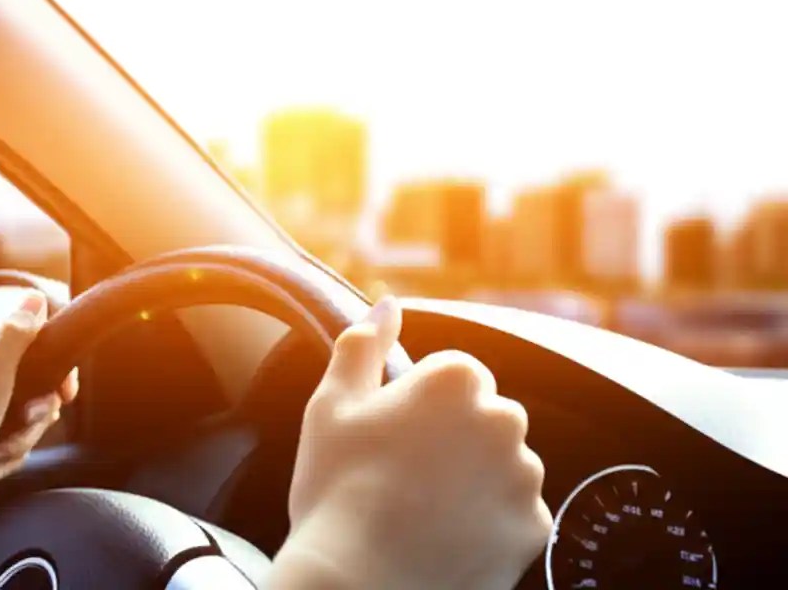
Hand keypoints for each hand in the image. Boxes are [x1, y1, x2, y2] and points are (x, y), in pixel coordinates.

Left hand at [0, 291, 77, 510]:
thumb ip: (16, 337)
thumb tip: (35, 296)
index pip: (39, 348)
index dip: (58, 374)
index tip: (63, 396)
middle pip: (36, 392)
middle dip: (33, 421)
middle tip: (22, 427)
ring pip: (25, 422)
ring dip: (16, 445)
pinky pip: (9, 442)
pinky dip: (1, 459)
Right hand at [270, 297, 551, 589]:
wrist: (357, 583)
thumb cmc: (336, 492)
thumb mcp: (331, 405)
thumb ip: (362, 344)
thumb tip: (386, 304)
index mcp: (455, 380)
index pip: (455, 375)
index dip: (420, 405)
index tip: (394, 437)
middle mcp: (503, 419)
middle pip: (486, 417)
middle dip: (456, 438)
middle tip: (404, 475)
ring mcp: (524, 476)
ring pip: (504, 464)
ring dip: (476, 478)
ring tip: (422, 510)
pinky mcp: (535, 527)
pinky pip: (516, 512)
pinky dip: (489, 522)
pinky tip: (445, 535)